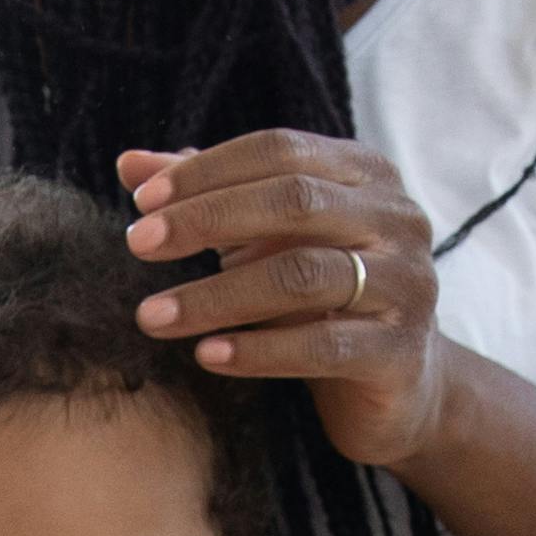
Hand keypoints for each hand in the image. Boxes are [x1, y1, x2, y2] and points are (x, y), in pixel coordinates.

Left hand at [119, 135, 451, 471]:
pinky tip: (205, 355)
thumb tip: (129, 164)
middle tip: (137, 244)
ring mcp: (407, 284)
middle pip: (293, 201)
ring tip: (151, 315)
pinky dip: (257, 350)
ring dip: (216, 295)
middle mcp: (397, 219)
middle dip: (206, 219)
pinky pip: (321, 345)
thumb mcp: (267, 241)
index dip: (208, 171)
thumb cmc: (323, 299)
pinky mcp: (399, 352)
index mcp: (365, 175)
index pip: (279, 150)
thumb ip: (209, 198)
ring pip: (302, 275)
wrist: (401, 385)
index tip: (141, 201)